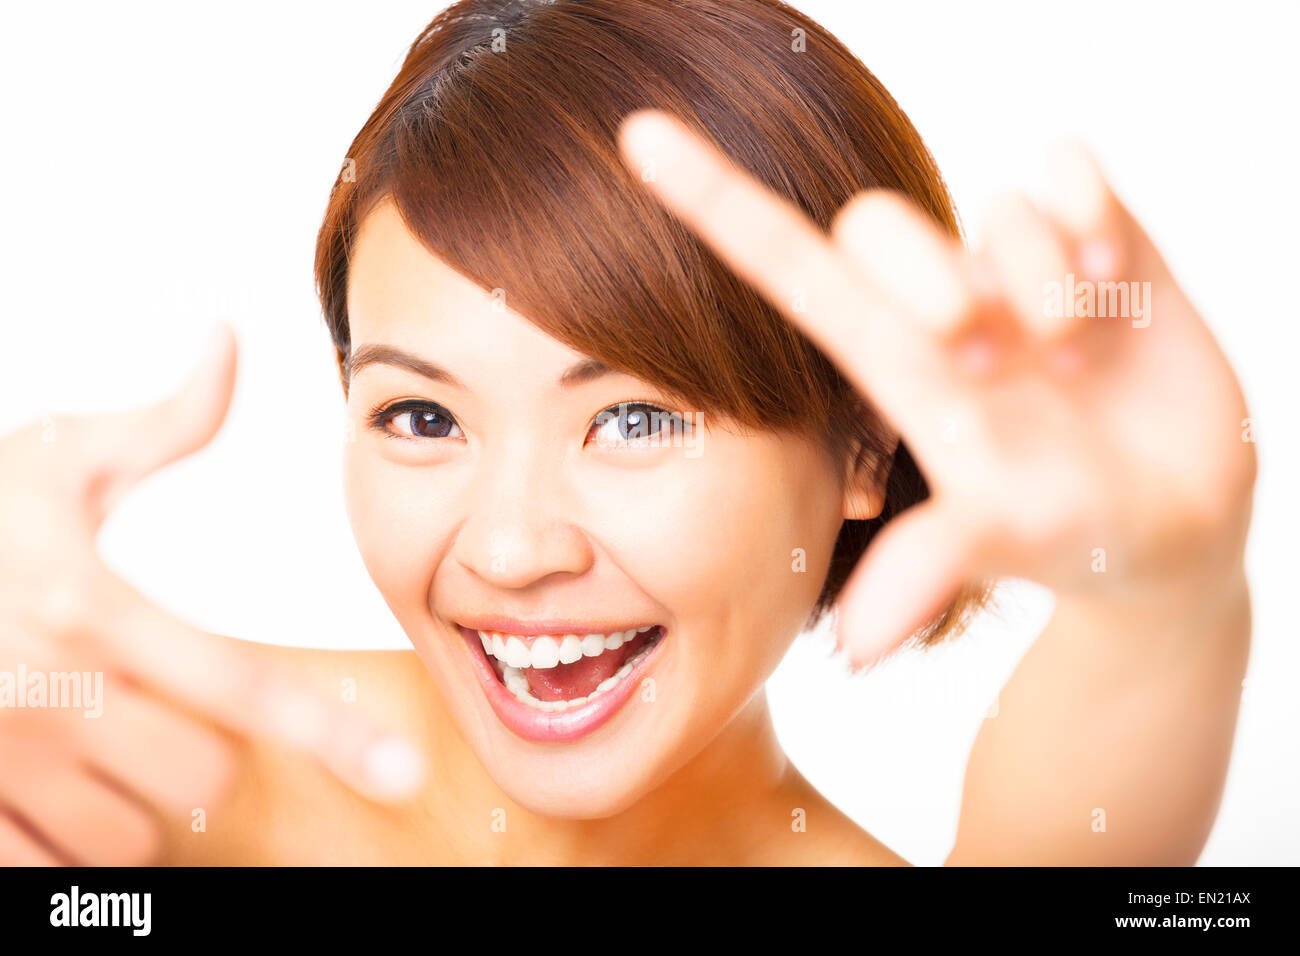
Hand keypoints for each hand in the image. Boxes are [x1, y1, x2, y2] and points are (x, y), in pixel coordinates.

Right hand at [0, 324, 424, 864]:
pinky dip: (70, 846)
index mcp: (87, 609)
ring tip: (98, 740)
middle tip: (161, 704)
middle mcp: (46, 697)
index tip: (402, 769)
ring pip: (133, 836)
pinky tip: (52, 789)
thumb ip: (159, 423)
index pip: (238, 684)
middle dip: (204, 750)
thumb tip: (225, 344)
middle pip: (203, 776)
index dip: (329, 732)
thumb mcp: (51, 459)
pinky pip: (55, 877)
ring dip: (136, 803)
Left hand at [617, 110, 1255, 666]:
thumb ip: (927, 566)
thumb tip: (858, 645)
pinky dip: (1090, 219)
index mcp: (889, 368)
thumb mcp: (996, 544)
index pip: (785, 269)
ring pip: (990, 212)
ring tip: (1073, 359)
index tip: (636, 143)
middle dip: (932, 288)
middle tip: (985, 363)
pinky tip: (1111, 283)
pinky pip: (1069, 172)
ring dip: (1038, 285)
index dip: (713, 205)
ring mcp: (1015, 268)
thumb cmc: (1062, 530)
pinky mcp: (1098, 237)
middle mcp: (939, 304)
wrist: (1173, 520)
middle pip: (876, 226)